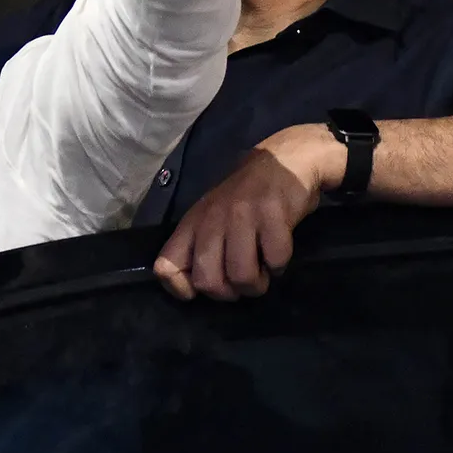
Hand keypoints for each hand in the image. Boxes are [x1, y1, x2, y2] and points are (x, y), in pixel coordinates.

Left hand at [152, 123, 340, 299]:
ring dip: (256, 284)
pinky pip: (275, 261)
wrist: (286, 160)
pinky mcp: (272, 214)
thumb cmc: (247, 199)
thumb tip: (195, 290)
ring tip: (263, 270)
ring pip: (241, 277)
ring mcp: (241, 216)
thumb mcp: (212, 218)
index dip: (181, 288)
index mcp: (192, 224)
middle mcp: (212, 219)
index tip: (201, 288)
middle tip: (242, 280)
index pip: (166, 267)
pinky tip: (278, 252)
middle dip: (229, 293)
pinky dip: (279, 265)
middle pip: (207, 281)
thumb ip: (200, 248)